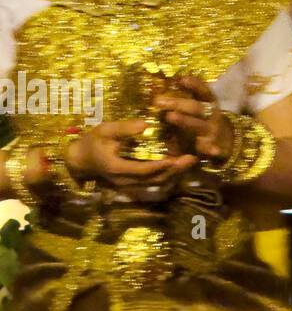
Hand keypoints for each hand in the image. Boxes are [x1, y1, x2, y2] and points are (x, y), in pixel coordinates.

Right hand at [64, 119, 197, 198]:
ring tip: (190, 161)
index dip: (162, 166)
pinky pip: (151, 183)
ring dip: (173, 174)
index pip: (143, 170)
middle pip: (153, 180)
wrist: (80, 159)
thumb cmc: (93, 141)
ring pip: (154, 184)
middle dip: (174, 170)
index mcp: (116, 168)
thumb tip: (145, 125)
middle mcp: (123, 181)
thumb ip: (124, 128)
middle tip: (192, 158)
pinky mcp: (131, 184)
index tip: (178, 157)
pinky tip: (179, 166)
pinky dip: (166, 176)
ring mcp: (127, 185)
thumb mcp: (105, 130)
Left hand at [154, 75, 233, 160]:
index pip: (202, 91)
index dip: (194, 84)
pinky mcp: (212, 148)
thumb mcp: (197, 109)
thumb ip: (185, 99)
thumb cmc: (202, 122)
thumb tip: (167, 83)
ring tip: (170, 116)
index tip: (181, 79)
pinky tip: (211, 150)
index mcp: (208, 103)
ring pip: (198, 125)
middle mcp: (211, 115)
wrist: (225, 141)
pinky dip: (212, 149)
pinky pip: (210, 148)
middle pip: (195, 107)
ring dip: (185, 120)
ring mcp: (212, 131)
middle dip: (178, 103)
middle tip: (158, 101)